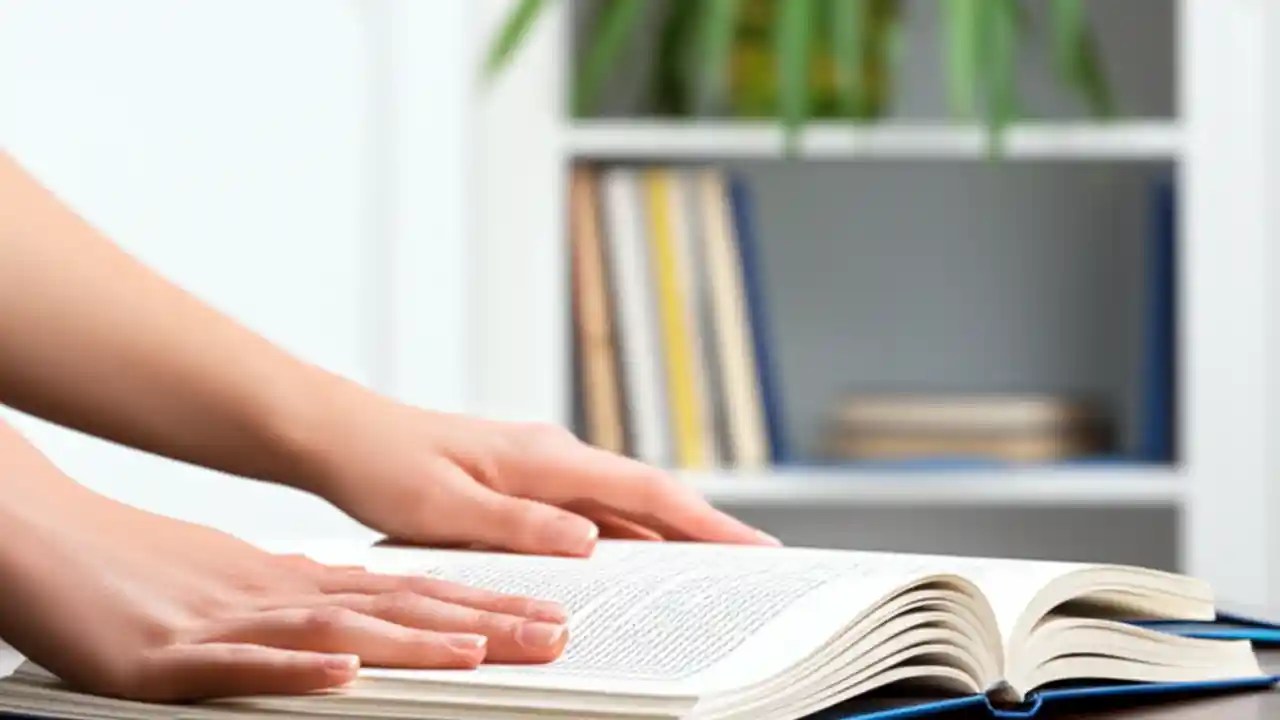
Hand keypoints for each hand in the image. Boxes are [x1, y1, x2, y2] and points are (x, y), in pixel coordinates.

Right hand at [0, 478, 569, 701]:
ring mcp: (229, 624)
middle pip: (397, 612)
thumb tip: (363, 632)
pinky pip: (242, 662)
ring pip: (337, 630)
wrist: (49, 542)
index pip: (410, 598)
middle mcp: (282, 599)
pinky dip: (296, 666)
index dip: (482, 609)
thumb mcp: (245, 594)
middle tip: (556, 635)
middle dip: (482, 626)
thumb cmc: (145, 573)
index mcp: (302, 589)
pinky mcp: (168, 656)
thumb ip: (308, 611)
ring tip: (479, 650)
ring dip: (412, 642)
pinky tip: (344, 671)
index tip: (547, 617)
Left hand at [290, 389, 778, 556]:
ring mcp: (542, 464)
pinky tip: (634, 560)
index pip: (646, 491)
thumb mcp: (445, 508)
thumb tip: (592, 540)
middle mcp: (553, 455)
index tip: (754, 548)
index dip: (706, 523)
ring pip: (623, 503)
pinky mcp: (526, 478)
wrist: (343, 435)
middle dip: (705, 530)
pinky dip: (626, 533)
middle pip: (649, 496)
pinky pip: (592, 508)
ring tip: (710, 572)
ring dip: (668, 534)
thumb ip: (520, 525)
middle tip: (754, 567)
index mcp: (544, 458)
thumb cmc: (384, 466)